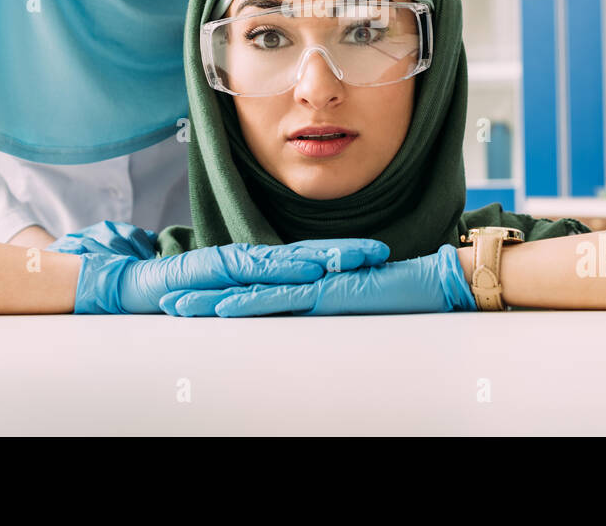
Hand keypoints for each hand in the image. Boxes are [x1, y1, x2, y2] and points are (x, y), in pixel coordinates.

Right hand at [46, 222, 390, 313]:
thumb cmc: (175, 292)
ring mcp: (230, 266)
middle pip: (305, 256)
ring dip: (321, 258)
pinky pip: (251, 272)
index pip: (306, 259)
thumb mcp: (225, 299)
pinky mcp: (211, 273)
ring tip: (353, 260)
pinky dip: (281, 270)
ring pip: (286, 261)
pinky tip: (305, 271)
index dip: (340, 256)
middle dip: (344, 254)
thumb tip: (288, 306)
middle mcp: (248, 263)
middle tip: (381, 254)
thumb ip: (254, 297)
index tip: (375, 257)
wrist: (125, 285)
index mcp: (255, 268)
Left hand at [158, 244, 478, 316]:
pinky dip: (248, 304)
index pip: (259, 287)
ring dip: (210, 299)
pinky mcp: (328, 293)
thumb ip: (336, 312)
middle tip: (166, 302)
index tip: (193, 300)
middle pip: (244, 284)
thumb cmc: (407, 296)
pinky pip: (281, 299)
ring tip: (176, 307)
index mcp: (312, 283)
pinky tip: (221, 310)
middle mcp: (308, 279)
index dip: (223, 292)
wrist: (440, 280)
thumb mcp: (360, 310)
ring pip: (251, 290)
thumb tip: (319, 326)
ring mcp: (315, 283)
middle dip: (203, 293)